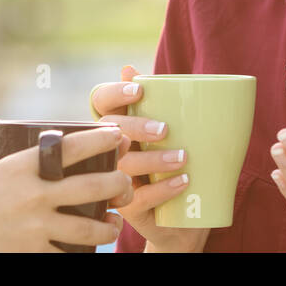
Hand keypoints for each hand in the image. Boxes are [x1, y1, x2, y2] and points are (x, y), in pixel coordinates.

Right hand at [0, 126, 132, 251]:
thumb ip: (0, 162)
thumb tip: (14, 151)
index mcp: (22, 167)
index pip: (74, 147)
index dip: (102, 139)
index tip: (118, 135)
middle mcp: (35, 195)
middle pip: (95, 186)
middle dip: (119, 183)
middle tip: (126, 183)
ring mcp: (37, 228)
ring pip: (92, 227)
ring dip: (110, 226)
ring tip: (114, 223)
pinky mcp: (34, 253)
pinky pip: (71, 254)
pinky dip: (85, 253)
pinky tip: (91, 250)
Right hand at [88, 65, 209, 252]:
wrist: (182, 219)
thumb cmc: (172, 164)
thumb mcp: (172, 132)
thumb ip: (159, 102)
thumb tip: (131, 66)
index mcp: (117, 125)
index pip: (101, 101)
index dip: (114, 92)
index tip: (139, 89)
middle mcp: (109, 150)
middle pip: (110, 131)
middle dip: (136, 126)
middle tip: (165, 129)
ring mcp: (113, 179)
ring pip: (124, 166)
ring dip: (154, 160)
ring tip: (183, 157)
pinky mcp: (125, 207)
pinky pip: (139, 198)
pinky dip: (163, 188)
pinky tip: (184, 181)